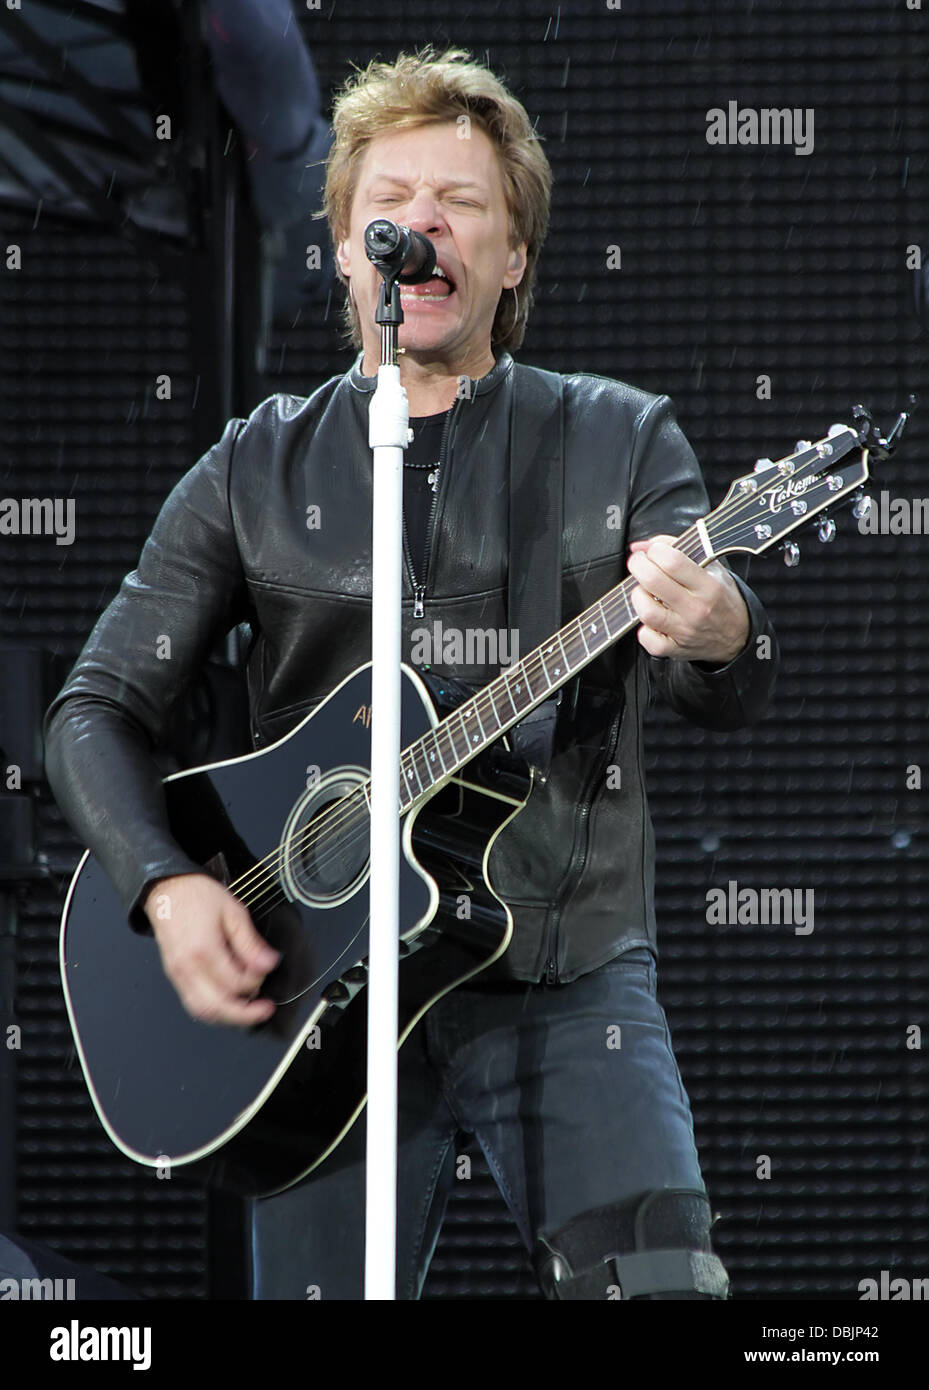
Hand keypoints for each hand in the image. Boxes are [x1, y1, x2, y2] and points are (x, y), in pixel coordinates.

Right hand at [144, 873, 279, 1026]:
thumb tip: (268, 963)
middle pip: (217, 1007)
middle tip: (265, 1009)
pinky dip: (213, 1011)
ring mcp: (178, 975)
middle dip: (245, 1014)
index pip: (236, 982)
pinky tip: (229, 1005)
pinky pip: (193, 1004)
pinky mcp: (175, 976)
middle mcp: (187, 968)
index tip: (268, 970)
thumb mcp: (233, 911)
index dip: (257, 980)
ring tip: (250, 1010)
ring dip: (229, 1017)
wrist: (168, 889)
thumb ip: (250, 942)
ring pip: (203, 1011)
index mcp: (204, 950)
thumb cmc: (197, 895)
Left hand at [627, 535, 749, 664]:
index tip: (652, 551)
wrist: (738, 636)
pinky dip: (643, 628)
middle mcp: (695, 608)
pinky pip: (647, 639)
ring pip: (646, 611)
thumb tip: (643, 545)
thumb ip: (679, 550)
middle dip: (638, 565)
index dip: (655, 550)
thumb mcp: (712, 568)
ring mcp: (683, 630)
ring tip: (645, 592)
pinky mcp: (674, 648)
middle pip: (653, 581)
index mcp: (708, 586)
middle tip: (639, 564)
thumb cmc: (721, 599)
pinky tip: (651, 619)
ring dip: (638, 596)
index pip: (673, 561)